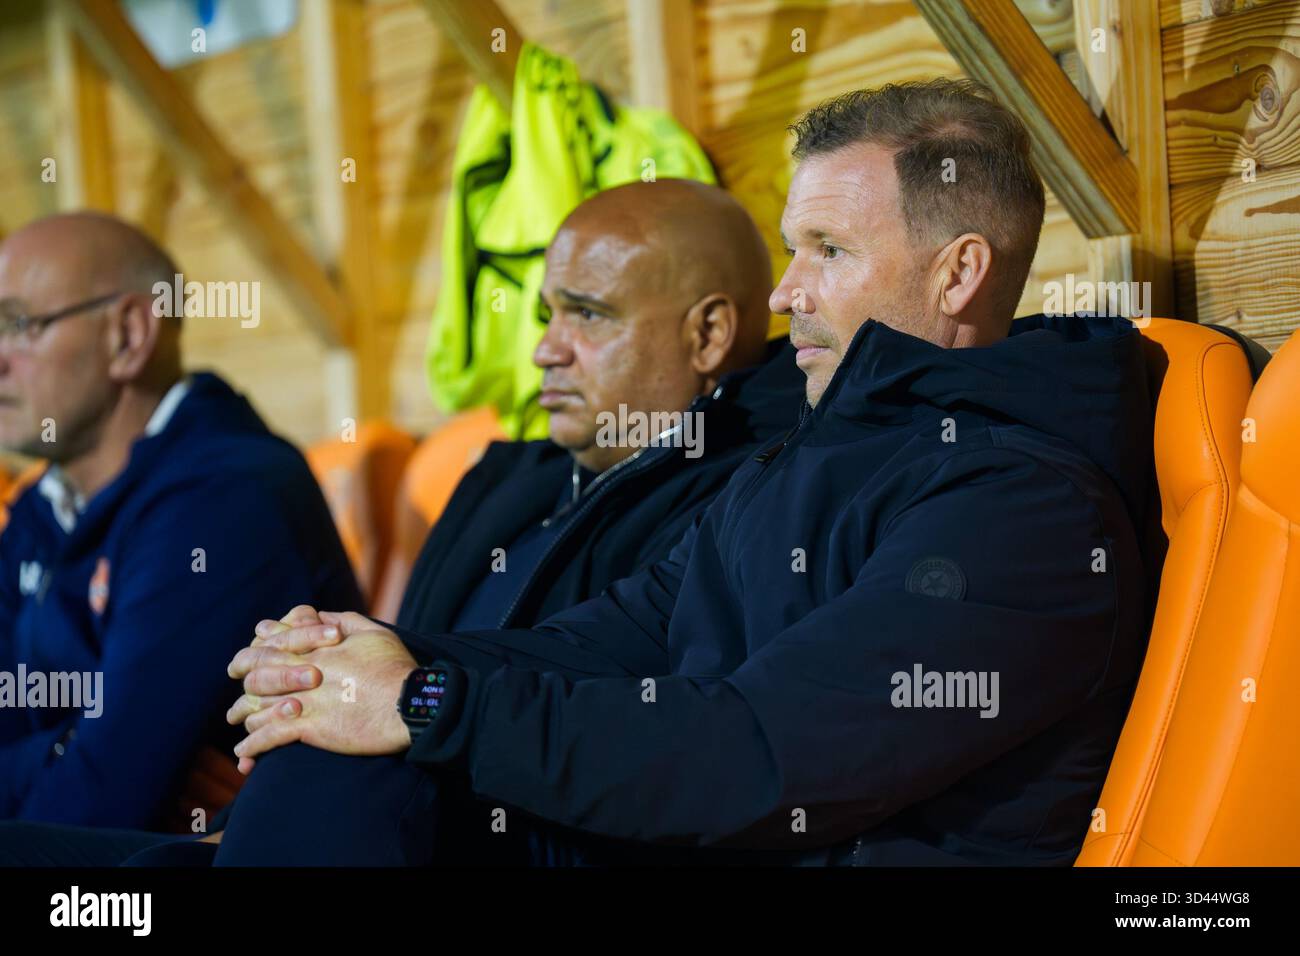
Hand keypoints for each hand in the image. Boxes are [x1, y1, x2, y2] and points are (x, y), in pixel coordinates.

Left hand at [230, 612, 418, 771]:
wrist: (410, 703)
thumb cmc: (396, 667)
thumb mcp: (373, 632)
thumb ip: (343, 619)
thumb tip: (319, 614)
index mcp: (318, 650)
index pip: (273, 644)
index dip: (255, 648)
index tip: (246, 655)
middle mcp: (305, 674)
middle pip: (258, 673)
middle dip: (241, 677)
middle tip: (235, 687)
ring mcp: (306, 702)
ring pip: (258, 707)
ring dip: (243, 715)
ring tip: (236, 722)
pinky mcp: (311, 728)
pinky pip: (270, 737)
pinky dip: (253, 746)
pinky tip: (245, 755)